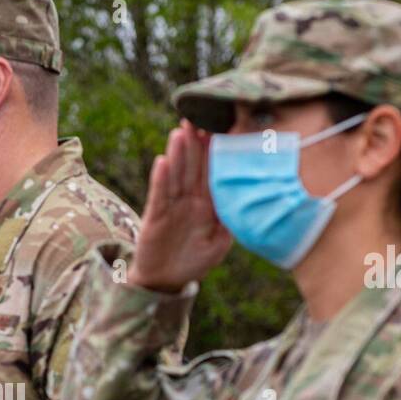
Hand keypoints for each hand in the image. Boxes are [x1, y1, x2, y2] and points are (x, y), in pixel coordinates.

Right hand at [129, 121, 231, 292]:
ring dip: (178, 154)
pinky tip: (162, 162)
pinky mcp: (155, 215)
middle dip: (195, 143)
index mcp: (209, 204)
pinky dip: (161, 179)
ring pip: (176, 175)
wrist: (165, 281)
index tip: (222, 128)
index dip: (216, 152)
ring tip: (180, 132)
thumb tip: (245, 202)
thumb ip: (229, 223)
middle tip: (197, 117)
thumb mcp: (219, 245)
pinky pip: (159, 195)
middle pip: (194, 167)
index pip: (214, 173)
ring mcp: (172, 206)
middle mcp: (190, 200)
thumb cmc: (194, 262)